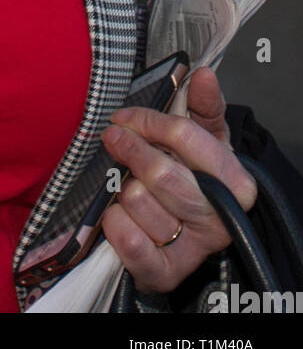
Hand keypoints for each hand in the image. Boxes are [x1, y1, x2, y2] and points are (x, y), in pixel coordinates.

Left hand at [99, 66, 256, 296]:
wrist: (194, 231)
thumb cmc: (197, 177)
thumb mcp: (207, 140)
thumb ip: (204, 107)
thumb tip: (203, 75)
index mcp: (235, 182)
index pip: (184, 135)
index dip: (147, 121)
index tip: (124, 117)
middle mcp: (218, 218)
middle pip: (160, 172)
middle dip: (129, 149)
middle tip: (113, 137)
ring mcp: (192, 248)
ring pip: (137, 202)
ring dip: (122, 189)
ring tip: (130, 187)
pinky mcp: (164, 272)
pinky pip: (128, 240)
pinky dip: (115, 222)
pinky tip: (119, 215)